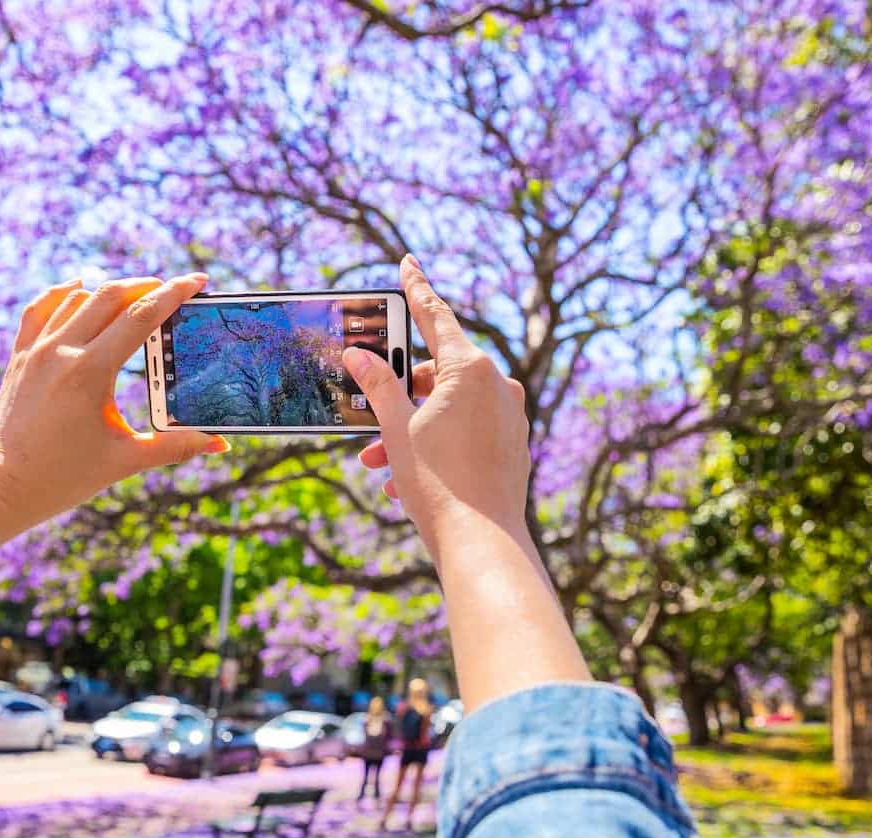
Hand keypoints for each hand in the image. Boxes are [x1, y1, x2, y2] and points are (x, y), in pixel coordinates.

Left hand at [0, 275, 228, 534]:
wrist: (2, 489)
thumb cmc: (64, 478)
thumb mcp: (124, 461)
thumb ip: (174, 446)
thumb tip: (219, 443)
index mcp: (90, 373)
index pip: (140, 317)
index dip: (173, 294)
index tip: (197, 280)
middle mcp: (61, 352)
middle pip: (111, 296)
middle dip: (147, 287)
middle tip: (174, 290)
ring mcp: (35, 351)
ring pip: (78, 297)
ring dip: (111, 291)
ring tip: (137, 297)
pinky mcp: (19, 357)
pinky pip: (41, 308)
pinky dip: (64, 293)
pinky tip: (80, 288)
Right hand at [343, 255, 530, 561]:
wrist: (481, 540)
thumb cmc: (437, 483)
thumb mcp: (396, 429)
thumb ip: (377, 386)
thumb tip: (358, 355)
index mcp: (469, 369)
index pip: (434, 315)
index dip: (415, 288)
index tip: (408, 263)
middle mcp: (497, 384)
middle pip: (436, 370)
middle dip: (397, 395)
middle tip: (365, 415)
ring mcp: (509, 414)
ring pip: (448, 406)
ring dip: (410, 428)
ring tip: (378, 462)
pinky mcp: (513, 442)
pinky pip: (467, 430)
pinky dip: (435, 444)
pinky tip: (406, 479)